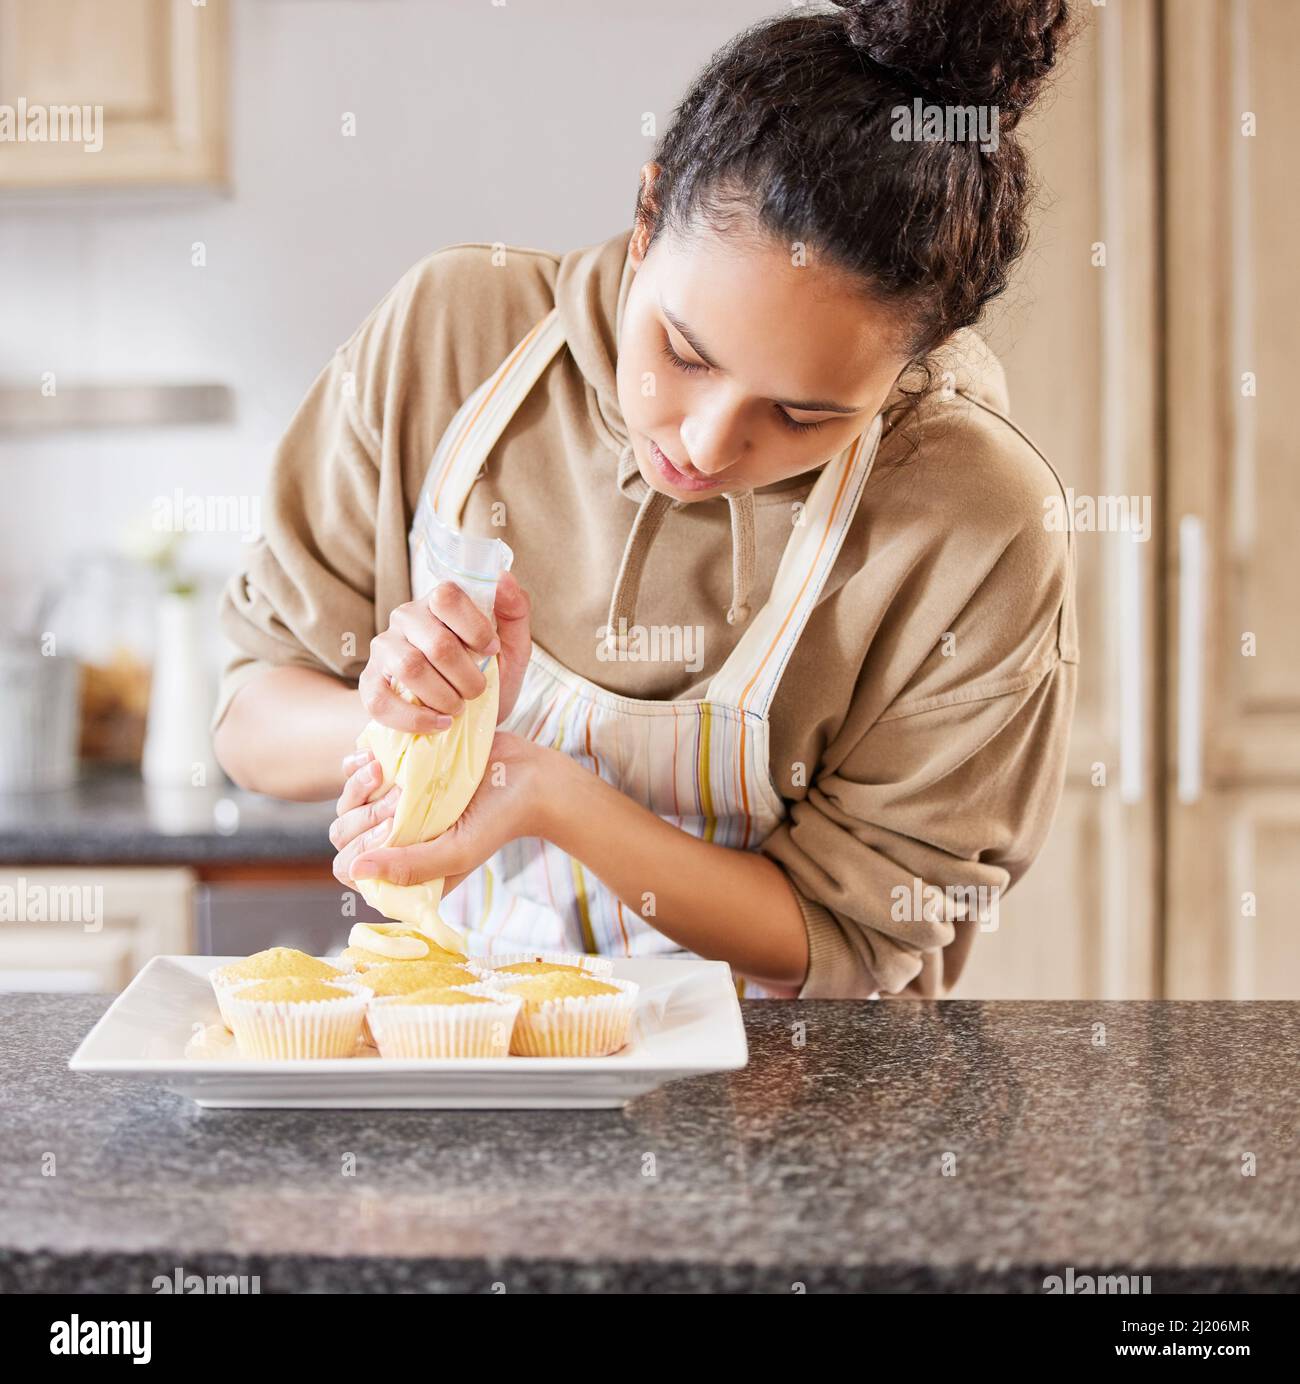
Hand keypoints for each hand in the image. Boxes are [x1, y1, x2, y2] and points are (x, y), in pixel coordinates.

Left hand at [334, 733, 557, 893]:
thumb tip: (355, 870)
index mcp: (405, 867)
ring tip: (387, 773)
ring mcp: (393, 805)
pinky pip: (355, 771)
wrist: (527, 773)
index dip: (360, 849)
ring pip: (346, 801)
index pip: (351, 868)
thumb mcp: (458, 852)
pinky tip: (377, 759)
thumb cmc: (499, 819)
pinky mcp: (396, 772)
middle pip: (343, 833)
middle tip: (399, 800)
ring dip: (359, 787)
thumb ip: (411, 868)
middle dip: (363, 816)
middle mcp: (395, 838)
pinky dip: (358, 764)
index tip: (391, 829)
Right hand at [357, 571, 531, 734]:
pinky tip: (439, 723)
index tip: (490, 651)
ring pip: (410, 668)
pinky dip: (415, 719)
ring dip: (444, 697)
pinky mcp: (370, 682)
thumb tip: (502, 577)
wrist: (468, 717)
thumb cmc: (488, 674)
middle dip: (467, 677)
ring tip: (458, 707)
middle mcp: (406, 618)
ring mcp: (384, 649)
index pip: (448, 597)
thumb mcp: (512, 646)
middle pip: (436, 643)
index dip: (475, 629)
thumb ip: (514, 610)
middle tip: (476, 691)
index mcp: (438, 602)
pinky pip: (381, 700)